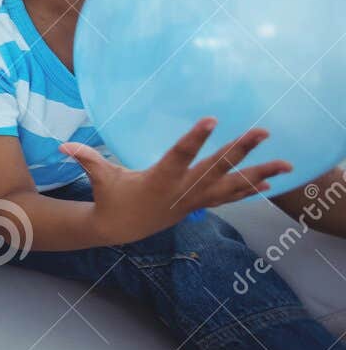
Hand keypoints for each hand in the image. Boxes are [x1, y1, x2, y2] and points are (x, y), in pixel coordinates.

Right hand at [61, 118, 290, 244]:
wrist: (120, 229)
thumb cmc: (111, 198)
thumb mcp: (100, 178)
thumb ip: (86, 159)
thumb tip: (64, 146)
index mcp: (160, 180)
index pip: (180, 155)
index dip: (195, 138)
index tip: (211, 120)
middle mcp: (183, 191)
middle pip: (216, 168)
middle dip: (240, 150)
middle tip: (262, 132)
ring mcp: (195, 200)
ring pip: (233, 186)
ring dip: (259, 174)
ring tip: (286, 164)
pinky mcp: (200, 204)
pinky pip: (230, 196)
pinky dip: (251, 188)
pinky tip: (271, 181)